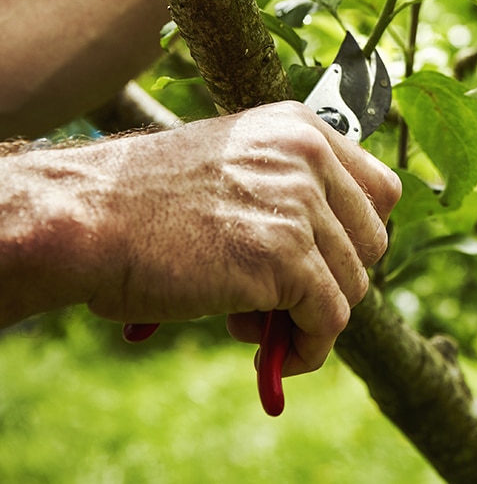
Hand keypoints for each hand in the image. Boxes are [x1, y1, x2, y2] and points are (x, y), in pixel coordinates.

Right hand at [69, 102, 398, 375]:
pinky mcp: (286, 257)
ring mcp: (300, 204)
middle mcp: (309, 156)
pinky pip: (328, 319)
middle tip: (278, 298)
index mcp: (301, 128)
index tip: (325, 263)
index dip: (357, 236)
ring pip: (353, 284)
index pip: (381, 190)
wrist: (87, 217)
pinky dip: (308, 348)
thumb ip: (291, 191)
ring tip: (250, 320)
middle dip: (333, 279)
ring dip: (309, 316)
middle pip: (373, 240)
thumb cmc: (146, 202)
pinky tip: (272, 358)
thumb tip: (341, 259)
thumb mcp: (235, 166)